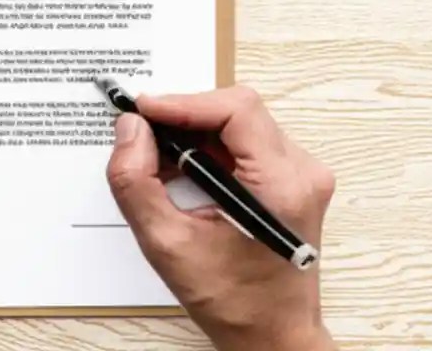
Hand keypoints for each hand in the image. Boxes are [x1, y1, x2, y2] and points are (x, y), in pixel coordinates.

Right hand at [107, 87, 336, 350]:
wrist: (272, 334)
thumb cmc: (233, 301)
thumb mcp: (167, 244)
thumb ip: (137, 183)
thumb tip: (130, 130)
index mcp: (282, 186)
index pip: (236, 110)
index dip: (184, 102)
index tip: (144, 110)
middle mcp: (302, 173)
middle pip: (238, 111)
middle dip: (186, 116)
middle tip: (144, 133)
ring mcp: (302, 175)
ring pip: (241, 123)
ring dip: (196, 132)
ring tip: (160, 158)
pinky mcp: (293, 180)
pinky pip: (248, 143)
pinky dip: (211, 148)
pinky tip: (183, 171)